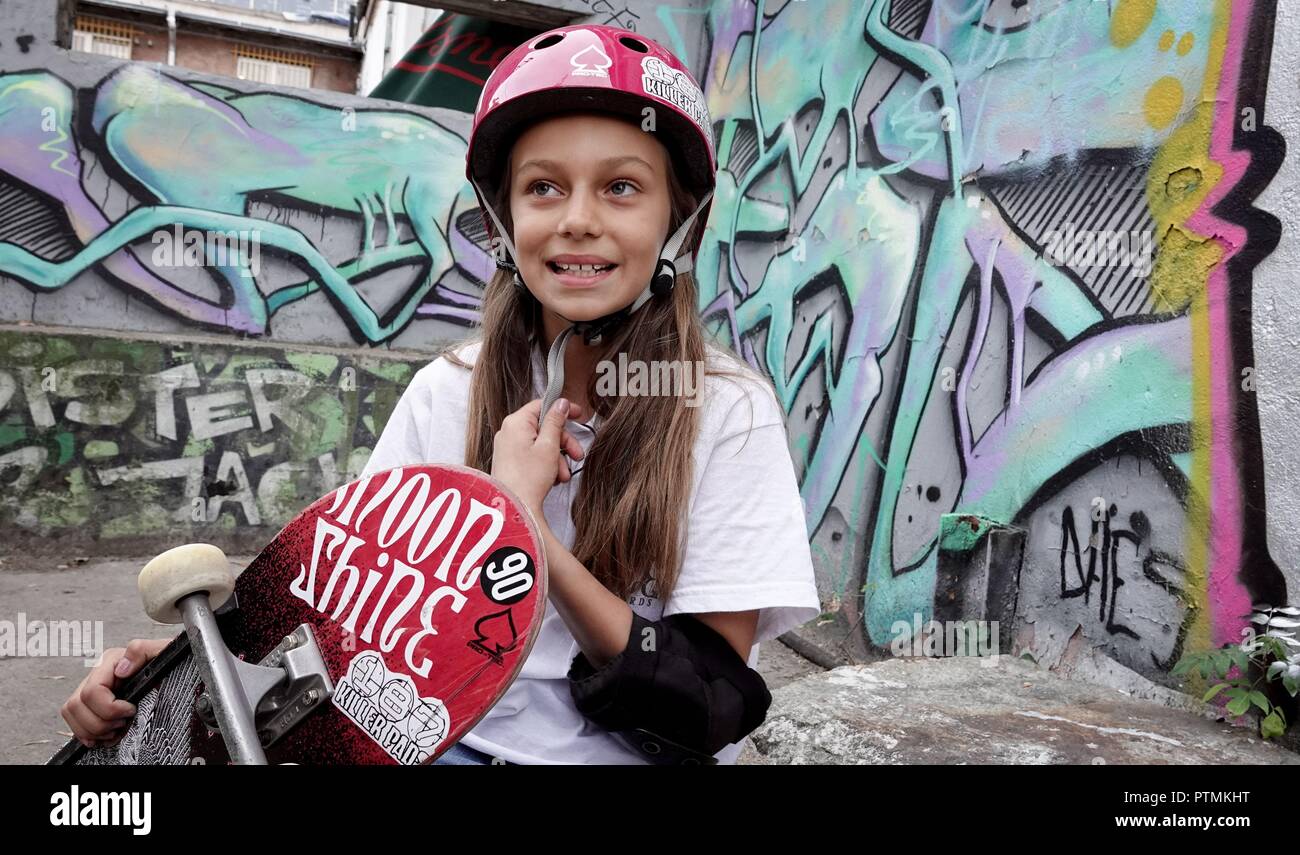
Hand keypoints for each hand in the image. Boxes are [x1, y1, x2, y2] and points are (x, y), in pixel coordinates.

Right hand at [61, 637, 171, 747]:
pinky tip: (106, 735)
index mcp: (110, 661)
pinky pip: (75, 721)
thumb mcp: (163, 650)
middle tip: (123, 723)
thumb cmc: (168, 661)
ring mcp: (91, 690)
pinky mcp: (92, 705)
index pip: (92, 691)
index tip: (131, 710)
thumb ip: (143, 650)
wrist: (175, 669)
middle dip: (100, 722)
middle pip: (76, 705)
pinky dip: (87, 734)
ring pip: (72, 713)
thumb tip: (121, 669)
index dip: (109, 708)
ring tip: (116, 729)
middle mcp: (97, 675)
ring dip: (93, 729)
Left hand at [491, 397, 585, 512]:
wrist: (513, 508)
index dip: (562, 410)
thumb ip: (555, 421)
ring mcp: (508, 447)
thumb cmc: (529, 479)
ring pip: (540, 443)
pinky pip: (532, 455)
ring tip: (564, 475)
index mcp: (516, 423)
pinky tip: (554, 478)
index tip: (578, 415)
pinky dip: (546, 464)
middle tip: (578, 454)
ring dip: (557, 457)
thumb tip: (561, 403)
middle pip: (543, 427)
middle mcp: (509, 432)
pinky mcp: (509, 461)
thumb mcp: (549, 446)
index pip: (542, 405)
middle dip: (563, 442)